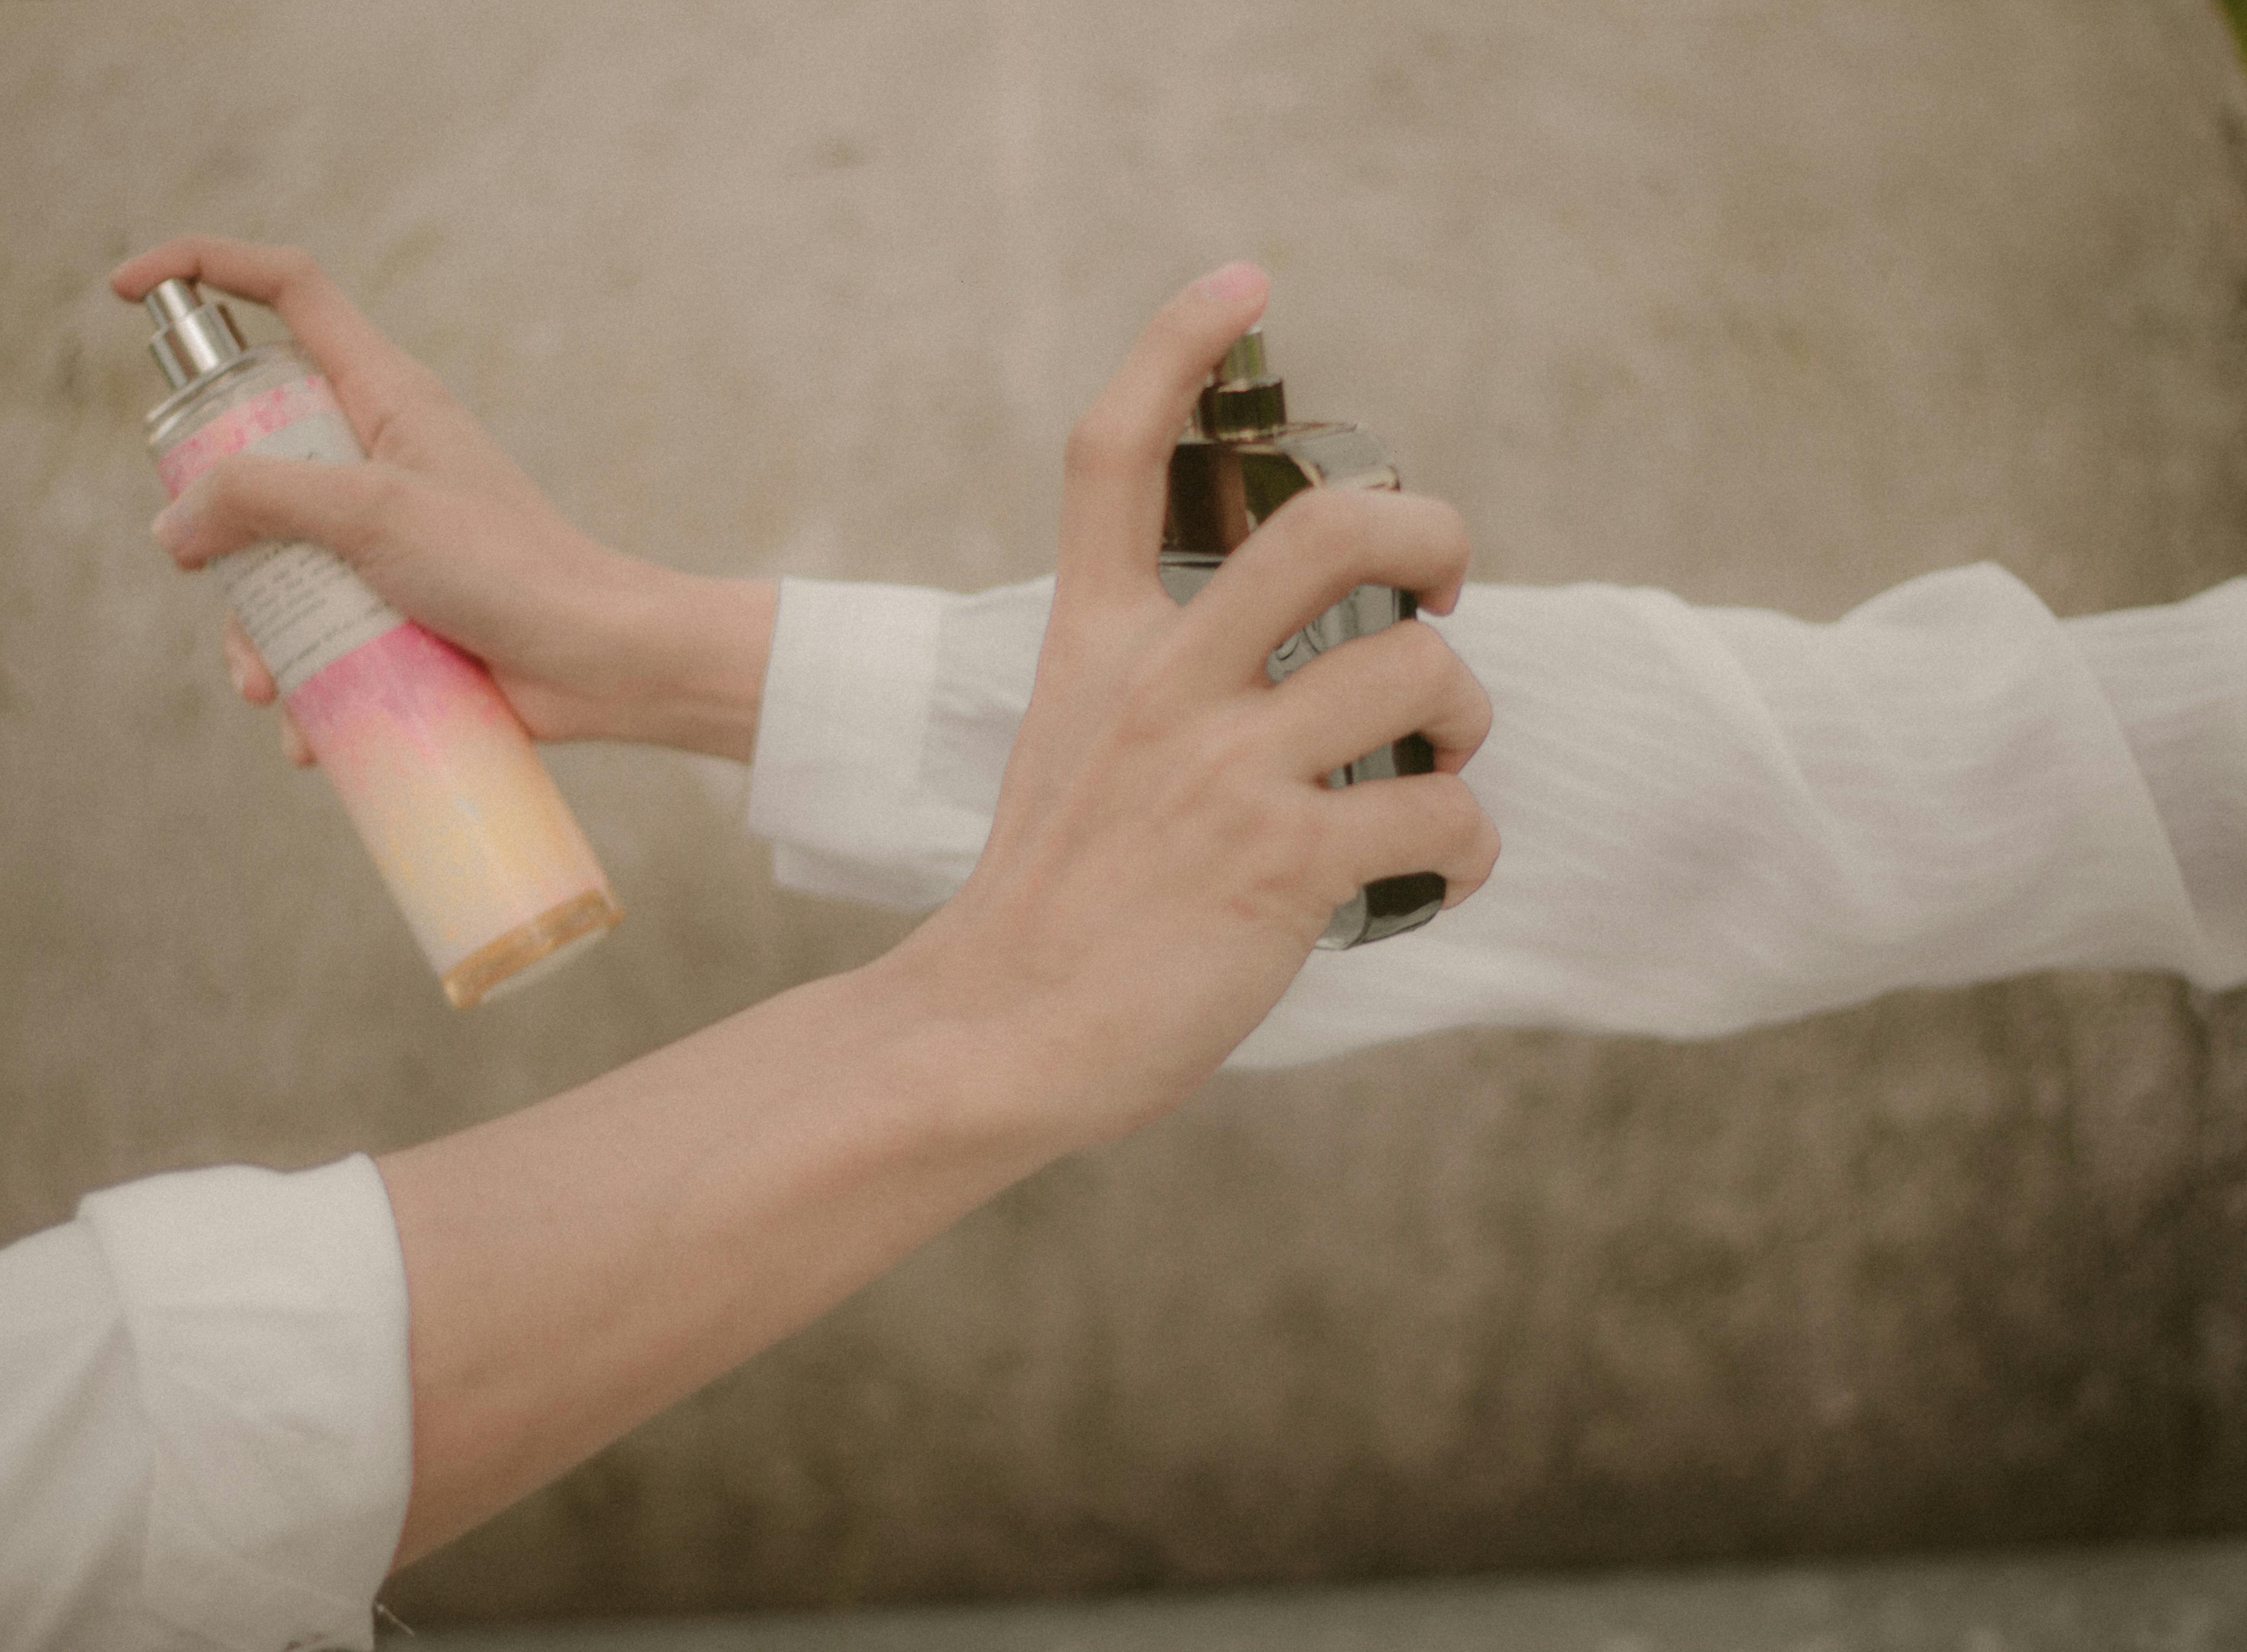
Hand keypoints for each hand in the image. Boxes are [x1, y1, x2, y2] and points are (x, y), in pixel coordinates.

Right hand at [110, 237, 773, 761]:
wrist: (599, 662)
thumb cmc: (506, 566)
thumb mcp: (371, 511)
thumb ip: (261, 499)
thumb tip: (175, 529)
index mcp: (386, 395)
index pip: (288, 293)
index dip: (205, 267)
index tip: (123, 287)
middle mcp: (380, 454)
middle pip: (252, 449)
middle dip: (212, 520)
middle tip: (202, 566)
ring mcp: (386, 534)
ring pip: (274, 559)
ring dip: (253, 630)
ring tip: (264, 686)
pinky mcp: (397, 607)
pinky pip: (320, 634)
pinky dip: (303, 683)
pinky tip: (305, 734)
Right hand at [886, 261, 1498, 1143]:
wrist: (997, 1036)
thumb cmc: (1050, 903)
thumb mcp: (1072, 748)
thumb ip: (1158, 684)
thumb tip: (1301, 657)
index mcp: (1097, 645)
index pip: (1115, 452)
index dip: (1179, 344)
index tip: (1244, 280)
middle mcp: (1162, 688)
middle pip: (1329, 529)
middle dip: (1433, 535)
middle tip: (1448, 585)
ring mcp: (1223, 773)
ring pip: (1418, 676)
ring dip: (1467, 718)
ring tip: (1444, 762)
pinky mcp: (1285, 866)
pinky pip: (1445, 819)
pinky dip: (1472, 845)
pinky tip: (1440, 870)